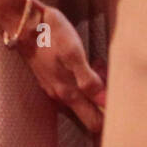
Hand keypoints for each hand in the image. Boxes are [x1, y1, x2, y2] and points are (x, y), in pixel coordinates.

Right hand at [15, 2, 106, 133]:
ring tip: (101, 65)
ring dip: (96, 87)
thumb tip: (104, 101)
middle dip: (104, 101)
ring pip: (83, 98)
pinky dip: (86, 80)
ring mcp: (55, 88)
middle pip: (90, 112)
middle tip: (113, 79)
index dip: (109, 118)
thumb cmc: (52, 36)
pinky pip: (74, 88)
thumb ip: (87, 79)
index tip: (121, 103)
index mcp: (68, 93)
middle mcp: (61, 96)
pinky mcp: (52, 79)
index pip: (93, 122)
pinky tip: (90, 63)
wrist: (26, 24)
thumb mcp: (73, 53)